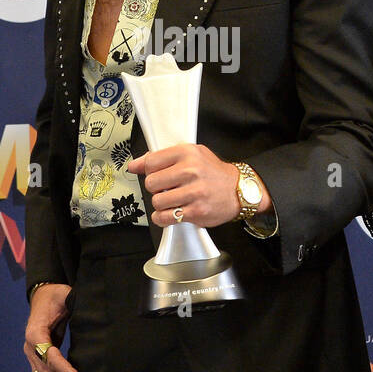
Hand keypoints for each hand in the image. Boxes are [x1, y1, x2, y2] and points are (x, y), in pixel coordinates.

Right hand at [24, 283, 82, 371]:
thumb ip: (72, 301)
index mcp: (35, 332)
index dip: (65, 370)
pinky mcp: (35, 361)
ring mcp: (30, 355)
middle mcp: (29, 347)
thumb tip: (86, 306)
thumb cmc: (56, 295)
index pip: (49, 355)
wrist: (42, 296)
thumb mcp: (65, 294)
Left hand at [127, 144, 259, 227]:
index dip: (149, 171)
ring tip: (171, 201)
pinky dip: (163, 218)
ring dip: (160, 204)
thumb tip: (134, 166)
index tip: (156, 175)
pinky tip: (170, 213)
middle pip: (151, 183)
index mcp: (187, 153)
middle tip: (166, 189)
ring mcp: (194, 192)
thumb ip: (162, 158)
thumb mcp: (191, 154)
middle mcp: (191, 170)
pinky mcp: (197, 211)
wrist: (238, 190)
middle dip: (155, 189)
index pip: (150, 162)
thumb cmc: (212, 172)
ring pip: (157, 201)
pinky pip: (166, 217)